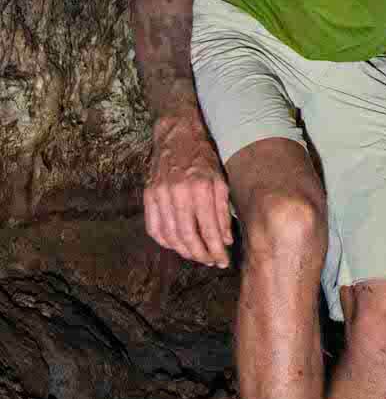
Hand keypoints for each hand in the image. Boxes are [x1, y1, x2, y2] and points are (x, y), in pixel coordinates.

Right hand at [144, 117, 232, 267]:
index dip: (216, 250)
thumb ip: (222, 212)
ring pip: (170, 235)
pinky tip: (177, 245)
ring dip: (184, 251)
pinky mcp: (148, 194)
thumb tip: (225, 241)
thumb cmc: (204, 159)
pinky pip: (153, 227)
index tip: (223, 261)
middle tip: (211, 262)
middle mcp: (178, 192)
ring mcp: (160, 194)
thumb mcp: (221, 181)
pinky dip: (165, 241)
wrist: (177, 136)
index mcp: (200, 188)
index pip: (208, 229)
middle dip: (201, 254)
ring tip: (197, 256)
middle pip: (187, 236)